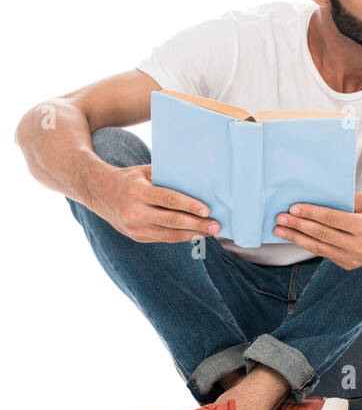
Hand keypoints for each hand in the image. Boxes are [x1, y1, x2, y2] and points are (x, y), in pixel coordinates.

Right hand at [91, 164, 218, 243]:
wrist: (97, 192)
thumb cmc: (129, 178)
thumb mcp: (145, 171)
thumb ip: (167, 176)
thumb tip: (197, 181)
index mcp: (137, 192)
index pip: (168, 200)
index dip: (189, 206)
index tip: (207, 210)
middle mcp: (134, 212)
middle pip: (171, 221)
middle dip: (197, 225)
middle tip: (217, 226)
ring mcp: (134, 227)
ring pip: (169, 235)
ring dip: (193, 234)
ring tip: (211, 232)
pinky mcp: (136, 236)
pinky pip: (162, 238)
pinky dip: (180, 237)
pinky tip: (195, 234)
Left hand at [272, 193, 361, 270]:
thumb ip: (345, 199)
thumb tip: (317, 195)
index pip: (332, 219)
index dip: (311, 213)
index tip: (293, 208)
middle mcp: (359, 245)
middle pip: (322, 234)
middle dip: (298, 225)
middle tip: (280, 218)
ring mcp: (353, 258)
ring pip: (319, 248)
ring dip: (297, 238)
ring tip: (280, 230)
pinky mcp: (348, 265)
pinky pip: (324, 253)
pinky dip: (308, 244)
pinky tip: (295, 237)